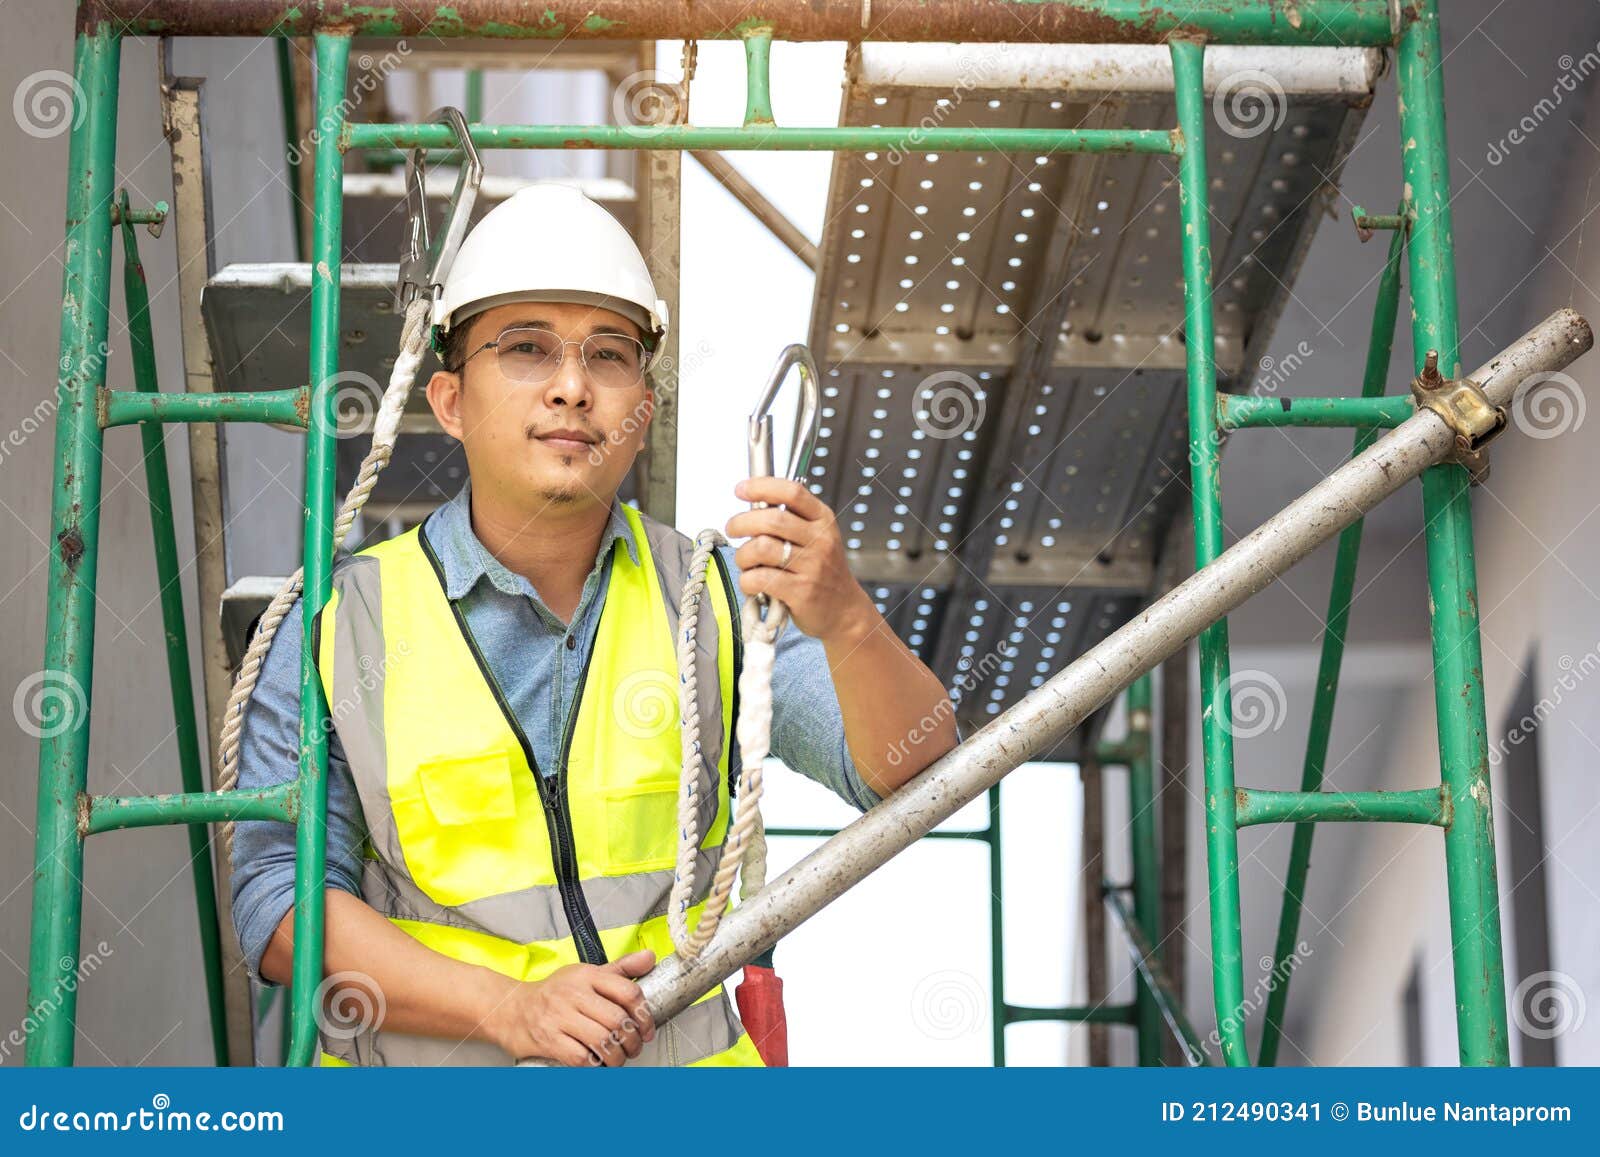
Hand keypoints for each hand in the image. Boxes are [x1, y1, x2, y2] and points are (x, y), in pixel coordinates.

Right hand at [490, 949, 656, 1065]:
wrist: (511, 1009)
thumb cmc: (554, 993)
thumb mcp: (587, 974)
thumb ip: (620, 968)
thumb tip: (649, 957)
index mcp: (587, 975)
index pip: (627, 991)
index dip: (644, 1014)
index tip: (647, 1029)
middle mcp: (573, 993)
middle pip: (617, 1020)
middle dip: (633, 1040)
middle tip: (635, 1047)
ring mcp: (559, 1017)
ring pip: (602, 1041)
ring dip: (618, 1056)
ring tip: (619, 1058)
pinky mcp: (548, 1040)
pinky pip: (581, 1058)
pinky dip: (595, 1065)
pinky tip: (598, 1064)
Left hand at [726, 477, 877, 644]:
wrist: (844, 610)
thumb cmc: (821, 571)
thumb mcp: (816, 537)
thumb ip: (789, 520)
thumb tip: (750, 503)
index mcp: (822, 520)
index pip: (792, 492)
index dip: (761, 486)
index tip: (740, 489)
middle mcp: (820, 540)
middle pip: (771, 519)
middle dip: (741, 522)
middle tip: (733, 529)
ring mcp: (812, 567)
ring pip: (760, 548)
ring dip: (742, 556)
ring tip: (746, 562)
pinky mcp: (801, 592)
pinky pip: (759, 579)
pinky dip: (746, 581)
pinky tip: (752, 584)